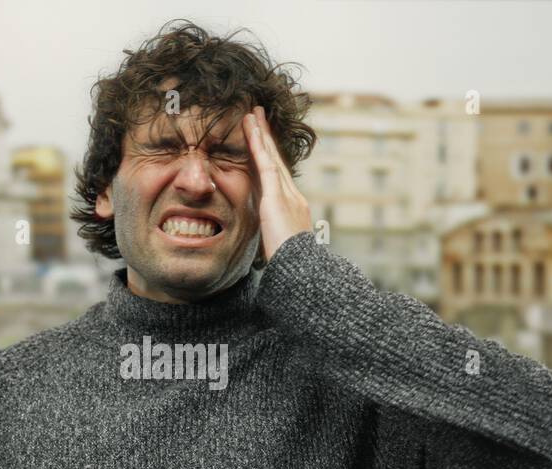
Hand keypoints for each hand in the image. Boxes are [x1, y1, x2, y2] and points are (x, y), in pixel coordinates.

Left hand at [243, 104, 312, 262]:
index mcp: (291, 208)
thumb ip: (271, 239)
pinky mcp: (277, 197)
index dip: (267, 157)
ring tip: (252, 114)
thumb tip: (264, 242)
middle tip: (258, 116)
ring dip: (261, 134)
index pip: (276, 177)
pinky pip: (266, 165)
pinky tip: (251, 130)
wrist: (300, 271)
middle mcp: (292, 196)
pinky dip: (258, 146)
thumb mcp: (278, 249)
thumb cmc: (290, 267)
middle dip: (267, 138)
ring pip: (271, 157)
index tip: (260, 142)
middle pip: (276, 160)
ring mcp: (286, 195)